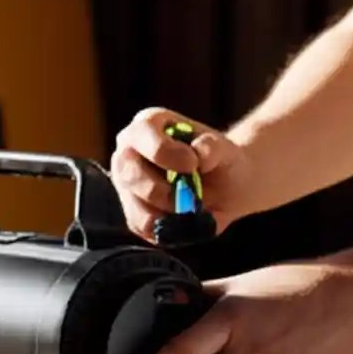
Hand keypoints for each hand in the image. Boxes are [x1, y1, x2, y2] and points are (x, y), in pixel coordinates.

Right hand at [109, 107, 253, 240]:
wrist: (226, 187)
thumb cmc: (222, 161)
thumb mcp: (226, 150)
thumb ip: (214, 147)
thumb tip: (200, 152)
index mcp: (148, 125)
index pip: (141, 134)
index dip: (164, 152)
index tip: (192, 164)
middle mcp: (128, 151)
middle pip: (129, 172)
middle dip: (163, 190)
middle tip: (191, 196)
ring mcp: (126, 183)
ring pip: (134, 205)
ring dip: (168, 213)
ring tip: (192, 208)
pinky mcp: (131, 211)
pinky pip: (142, 226)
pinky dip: (167, 228)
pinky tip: (185, 219)